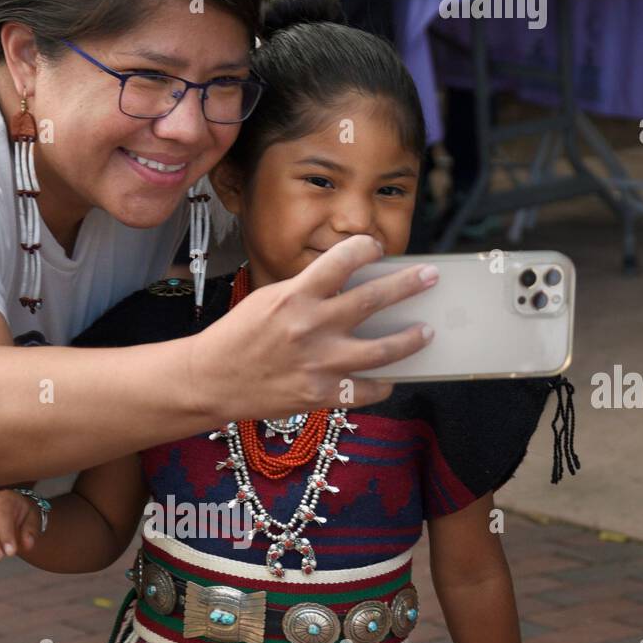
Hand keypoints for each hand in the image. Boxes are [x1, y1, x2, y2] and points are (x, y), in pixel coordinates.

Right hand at [196, 234, 438, 420]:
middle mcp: (311, 326)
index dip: (367, 248)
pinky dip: (382, 383)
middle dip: (408, 284)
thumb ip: (307, 291)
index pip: (343, 258)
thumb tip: (349, 286)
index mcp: (295, 294)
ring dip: (410, 339)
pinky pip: (366, 390)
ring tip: (426, 331)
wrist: (211, 380)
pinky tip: (390, 377)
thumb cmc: (239, 336)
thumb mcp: (268, 299)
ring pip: (382, 350)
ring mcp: (318, 363)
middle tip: (430, 276)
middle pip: (374, 299)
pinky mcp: (320, 395)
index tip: (377, 248)